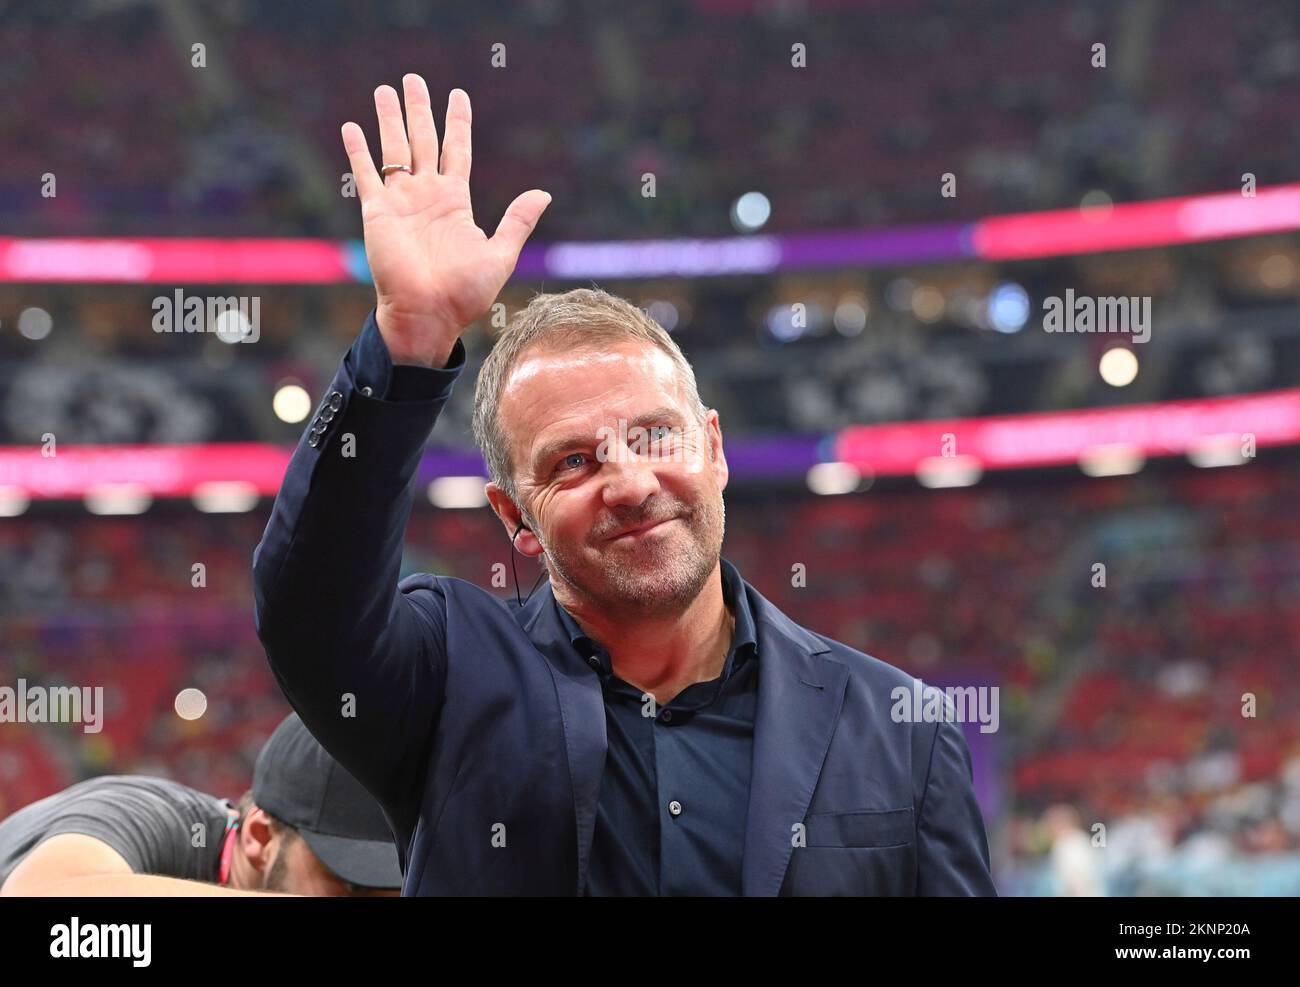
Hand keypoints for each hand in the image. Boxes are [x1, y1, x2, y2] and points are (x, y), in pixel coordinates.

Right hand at [341, 74, 550, 366]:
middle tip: (414, 78)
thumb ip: (517, 222)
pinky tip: (353, 126)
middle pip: (422, 140)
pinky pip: (367, 174)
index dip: (457, 122)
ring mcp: (401, 202)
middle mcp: (427, 195)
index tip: (458, 94)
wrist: (429, 314)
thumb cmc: (465, 294)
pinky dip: (359, 150)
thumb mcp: (500, 255)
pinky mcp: (378, 212)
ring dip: (389, 119)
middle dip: (419, 110)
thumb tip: (543, 193)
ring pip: (394, 149)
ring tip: (385, 89)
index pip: (456, 150)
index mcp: (455, 201)